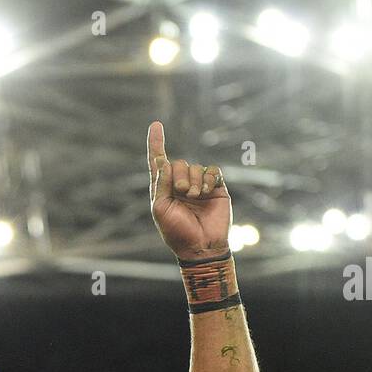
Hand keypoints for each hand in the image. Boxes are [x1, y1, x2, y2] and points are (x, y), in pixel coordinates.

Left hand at [147, 120, 230, 259]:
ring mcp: (198, 185)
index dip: (156, 143)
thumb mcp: (160, 208)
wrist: (201, 246)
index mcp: (163, 189)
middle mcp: (180, 185)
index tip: (156, 125)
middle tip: (183, 192)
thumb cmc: (177, 232)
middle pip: (178, 163)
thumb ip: (160, 184)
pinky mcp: (215, 187)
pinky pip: (211, 171)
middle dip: (178, 175)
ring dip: (193, 181)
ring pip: (194, 167)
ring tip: (195, 197)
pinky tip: (205, 192)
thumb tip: (164, 161)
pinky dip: (207, 178)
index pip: (158, 162)